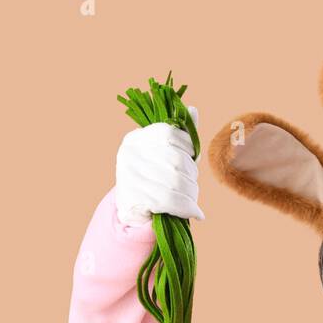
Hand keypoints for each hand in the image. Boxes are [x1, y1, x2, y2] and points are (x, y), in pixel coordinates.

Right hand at [115, 105, 205, 226]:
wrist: (133, 212)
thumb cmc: (154, 180)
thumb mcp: (167, 155)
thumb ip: (181, 136)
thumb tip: (194, 111)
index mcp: (136, 138)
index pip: (170, 134)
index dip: (189, 146)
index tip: (193, 159)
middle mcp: (128, 154)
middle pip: (176, 160)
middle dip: (191, 176)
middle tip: (193, 186)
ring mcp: (128, 176)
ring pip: (175, 182)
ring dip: (191, 194)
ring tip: (193, 201)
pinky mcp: (132, 198)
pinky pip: (169, 201)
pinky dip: (187, 208)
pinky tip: (194, 212)